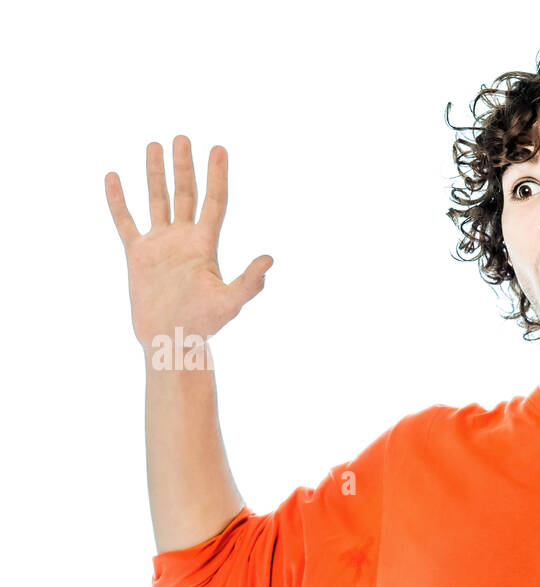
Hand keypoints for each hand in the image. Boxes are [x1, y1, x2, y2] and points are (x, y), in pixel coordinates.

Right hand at [106, 136, 271, 350]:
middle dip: (185, 166)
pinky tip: (113, 177)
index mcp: (206, 245)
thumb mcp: (230, 302)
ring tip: (154, 145)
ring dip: (155, 174)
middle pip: (186, 194)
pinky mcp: (138, 255)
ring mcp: (160, 245)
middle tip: (182, 137)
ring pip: (157, 201)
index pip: (214, 201)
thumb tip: (270, 260)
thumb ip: (249, 282)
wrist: (171, 340)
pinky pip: (125, 221)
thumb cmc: (203, 325)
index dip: (217, 175)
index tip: (218, 148)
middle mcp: (184, 240)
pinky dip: (118, 200)